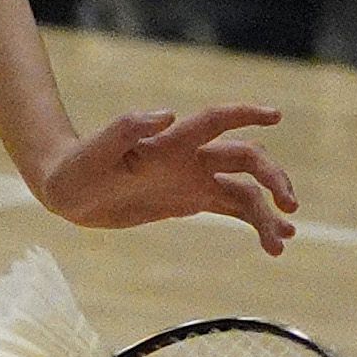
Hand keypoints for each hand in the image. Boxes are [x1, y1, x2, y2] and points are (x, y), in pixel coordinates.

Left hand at [35, 104, 297, 255]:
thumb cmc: (78, 166)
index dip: (245, 115)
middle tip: (290, 206)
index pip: (216, 122)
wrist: (67, 190)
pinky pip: (232, 210)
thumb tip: (166, 115)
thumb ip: (127, 128)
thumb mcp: (96, 150)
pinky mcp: (189, 202)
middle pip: (245, 160)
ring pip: (245, 191)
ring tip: (283, 240)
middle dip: (273, 178)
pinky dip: (256, 222)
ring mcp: (193, 180)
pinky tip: (275, 242)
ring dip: (269, 212)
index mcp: (170, 141)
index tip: (274, 116)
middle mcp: (190, 157)